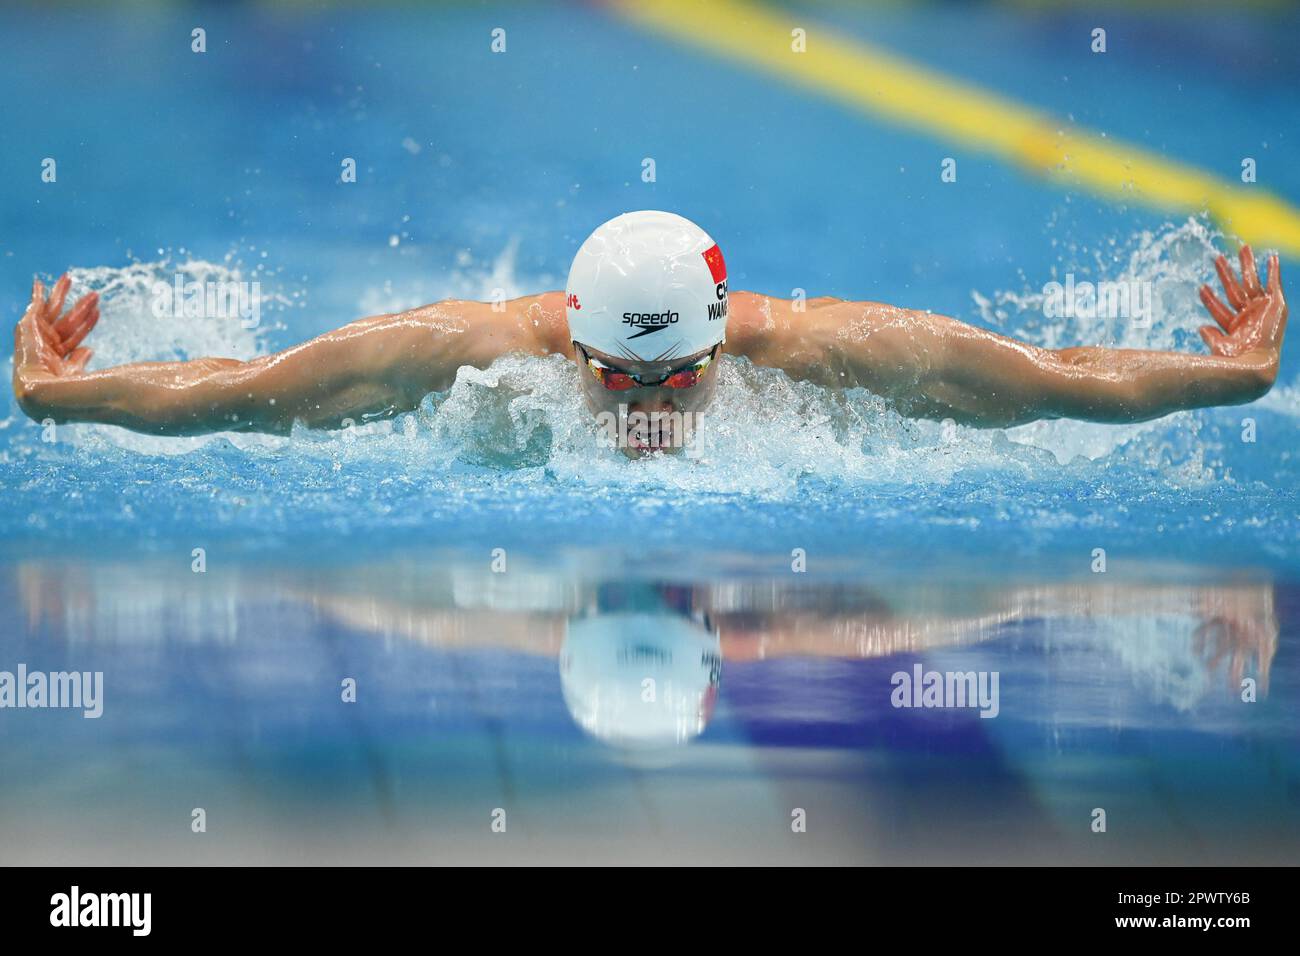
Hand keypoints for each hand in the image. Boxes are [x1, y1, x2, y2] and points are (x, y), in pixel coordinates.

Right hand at [12, 274, 98, 413]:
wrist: (43, 390)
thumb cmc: (63, 387)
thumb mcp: (75, 372)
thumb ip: (79, 360)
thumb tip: (90, 349)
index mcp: (56, 358)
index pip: (74, 336)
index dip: (87, 324)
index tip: (99, 312)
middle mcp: (45, 346)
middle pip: (66, 321)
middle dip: (80, 307)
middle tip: (94, 294)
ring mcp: (37, 337)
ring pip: (53, 311)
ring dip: (61, 294)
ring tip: (70, 278)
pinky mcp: (27, 328)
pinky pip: (33, 308)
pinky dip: (36, 296)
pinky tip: (39, 283)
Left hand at [1198, 245, 1286, 367]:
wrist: (1256, 364)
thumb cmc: (1236, 361)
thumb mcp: (1218, 347)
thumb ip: (1211, 337)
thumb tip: (1200, 328)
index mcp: (1235, 327)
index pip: (1219, 308)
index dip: (1209, 299)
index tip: (1200, 287)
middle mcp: (1249, 316)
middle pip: (1234, 290)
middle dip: (1226, 274)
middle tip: (1216, 258)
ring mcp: (1262, 310)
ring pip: (1251, 282)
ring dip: (1247, 265)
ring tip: (1242, 248)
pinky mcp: (1277, 305)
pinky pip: (1275, 284)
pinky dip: (1273, 271)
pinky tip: (1271, 258)